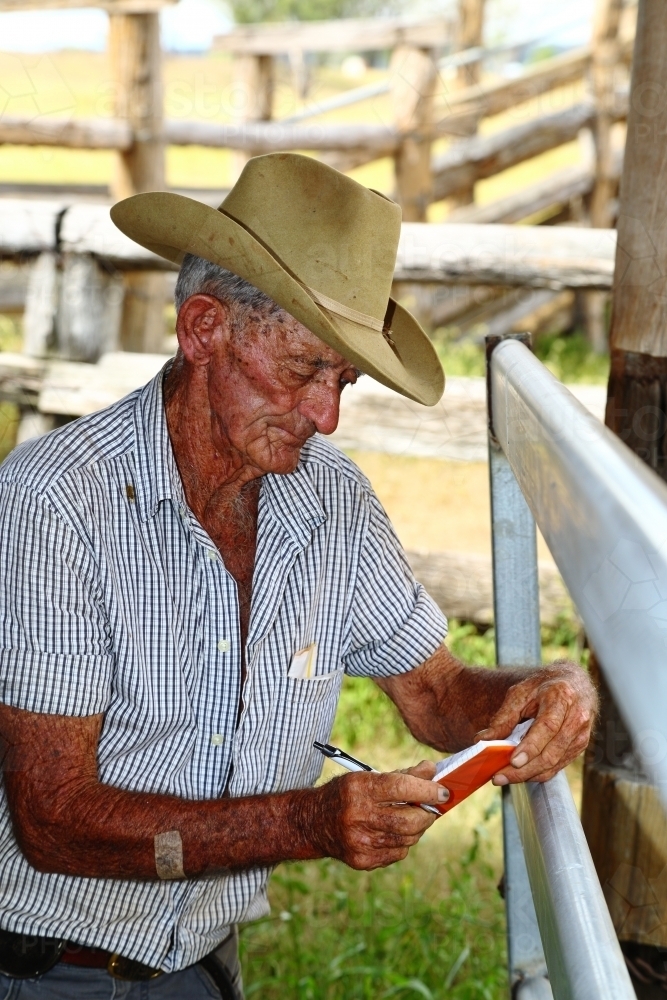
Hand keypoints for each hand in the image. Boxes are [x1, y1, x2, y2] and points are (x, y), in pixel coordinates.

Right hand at [311, 761, 447, 869]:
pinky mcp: (362, 860)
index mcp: (359, 789)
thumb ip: (403, 775)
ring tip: (414, 817)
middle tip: (433, 807)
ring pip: (406, 839)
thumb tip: (433, 770)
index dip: (427, 790)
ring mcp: (360, 842)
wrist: (314, 822)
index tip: (443, 791)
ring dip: (417, 828)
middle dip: (427, 814)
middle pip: (408, 820)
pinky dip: (404, 842)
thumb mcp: (368, 777)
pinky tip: (395, 832)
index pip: (401, 788)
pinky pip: (397, 853)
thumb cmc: (347, 794)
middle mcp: (358, 816)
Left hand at [475, 661, 596, 784]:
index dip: (531, 746)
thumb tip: (483, 740)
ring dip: (528, 775)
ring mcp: (581, 734)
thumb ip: (504, 717)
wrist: (574, 683)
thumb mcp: (520, 693)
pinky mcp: (580, 746)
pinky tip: (520, 773)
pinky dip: (538, 773)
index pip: (547, 727)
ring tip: (504, 777)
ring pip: (554, 764)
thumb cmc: (543, 687)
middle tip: (499, 777)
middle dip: (524, 769)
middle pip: (551, 752)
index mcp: (561, 697)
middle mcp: (576, 717)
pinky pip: (558, 766)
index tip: (513, 761)